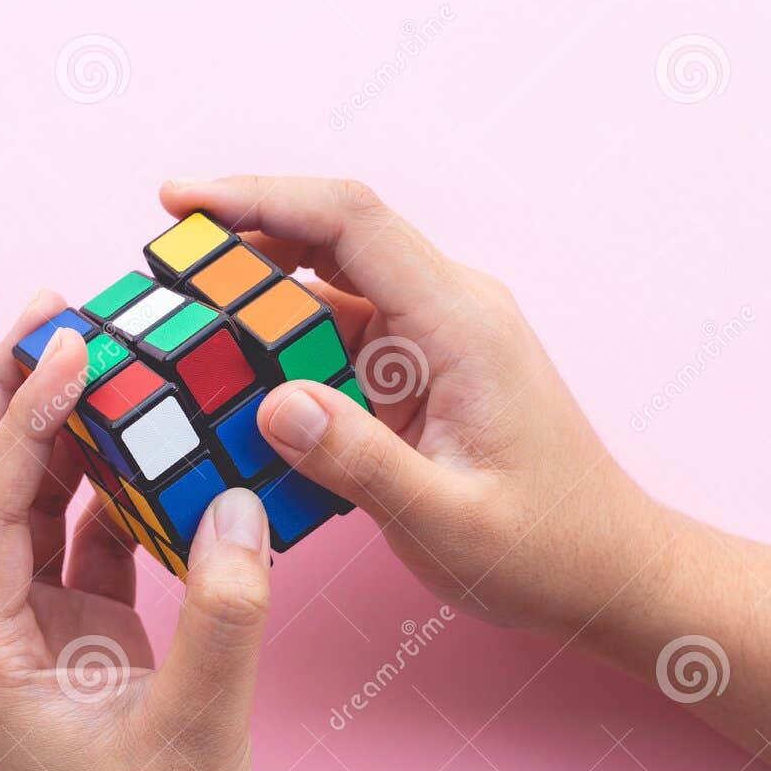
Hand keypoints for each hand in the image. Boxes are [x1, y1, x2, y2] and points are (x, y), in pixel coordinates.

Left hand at [0, 292, 274, 770]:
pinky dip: (110, 495)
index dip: (27, 415)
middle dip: (10, 398)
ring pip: (32, 513)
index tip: (73, 342)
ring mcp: (34, 640)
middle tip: (53, 313)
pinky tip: (148, 450)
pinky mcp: (80, 649)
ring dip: (61, 437)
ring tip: (101, 359)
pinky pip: (83, 549)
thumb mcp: (199, 732)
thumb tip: (244, 503)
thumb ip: (226, 614)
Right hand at [161, 176, 663, 631]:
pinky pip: (344, 338)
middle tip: (158, 268)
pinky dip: (287, 348)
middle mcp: (451, 310)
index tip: (182, 202)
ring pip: (332, 289)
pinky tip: (240, 379)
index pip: (351, 222)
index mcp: (461, 325)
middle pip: (333, 238)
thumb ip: (361, 464)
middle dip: (242, 239)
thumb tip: (273, 405)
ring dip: (258, 299)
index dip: (260, 199)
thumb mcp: (448, 521)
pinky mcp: (427, 370)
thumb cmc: (547, 549)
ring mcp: (440, 337)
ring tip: (180, 323)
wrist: (612, 570)